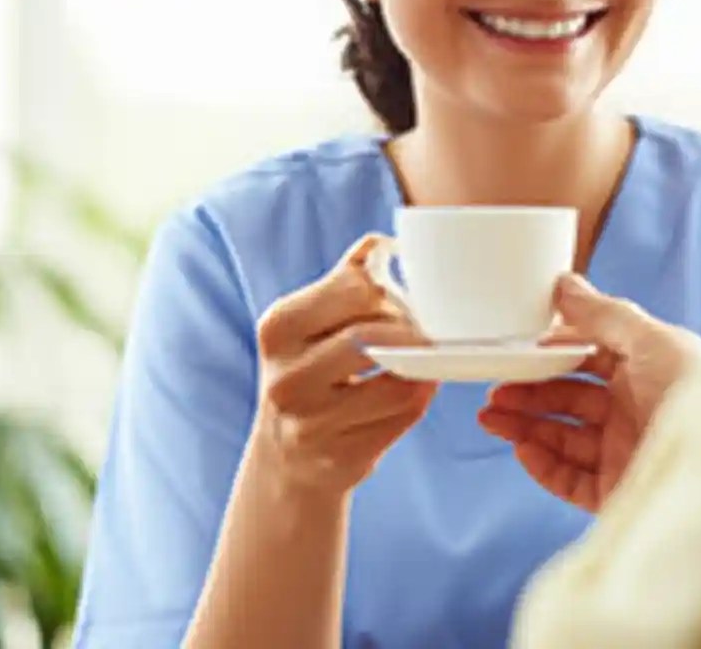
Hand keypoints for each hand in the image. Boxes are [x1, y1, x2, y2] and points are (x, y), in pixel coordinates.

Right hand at [254, 235, 437, 497]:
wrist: (289, 458)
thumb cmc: (310, 374)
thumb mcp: (309, 325)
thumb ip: (344, 282)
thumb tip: (382, 242)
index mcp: (278, 327)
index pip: (354, 288)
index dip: (391, 290)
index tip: (402, 298)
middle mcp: (286, 376)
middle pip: (375, 334)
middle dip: (410, 329)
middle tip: (422, 330)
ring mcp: (311, 423)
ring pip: (398, 379)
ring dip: (421, 366)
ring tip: (420, 359)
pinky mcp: (342, 457)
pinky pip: (405, 414)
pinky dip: (419, 396)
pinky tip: (412, 389)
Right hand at [478, 273, 700, 510]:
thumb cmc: (700, 398)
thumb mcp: (653, 341)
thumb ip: (604, 314)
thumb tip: (564, 284)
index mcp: (649, 370)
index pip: (588, 356)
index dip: (550, 352)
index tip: (515, 349)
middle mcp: (637, 412)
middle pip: (569, 399)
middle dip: (527, 392)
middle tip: (493, 388)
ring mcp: (626, 454)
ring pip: (562, 438)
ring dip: (523, 425)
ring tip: (489, 417)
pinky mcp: (618, 494)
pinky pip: (569, 480)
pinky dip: (541, 465)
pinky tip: (520, 447)